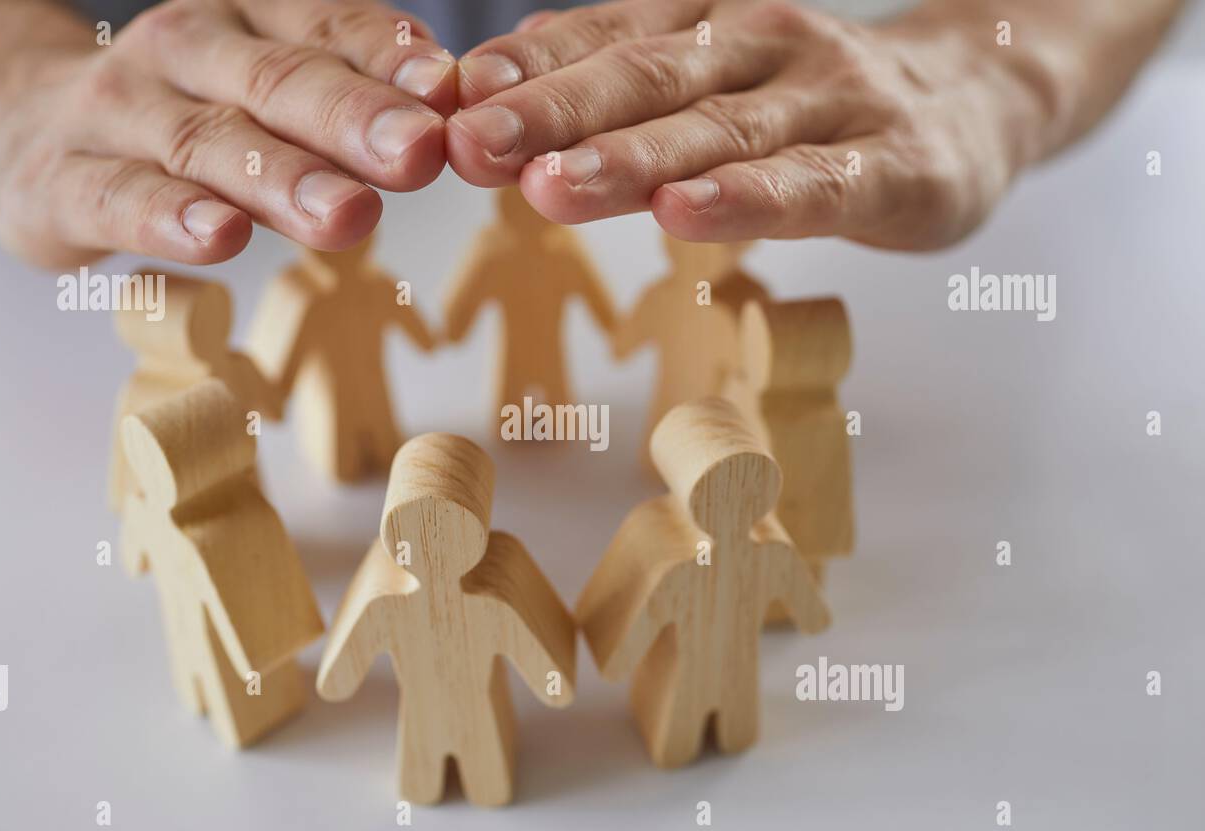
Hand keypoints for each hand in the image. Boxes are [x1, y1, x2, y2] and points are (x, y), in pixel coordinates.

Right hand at [0, 0, 456, 266]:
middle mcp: (184, 49)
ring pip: (206, 141)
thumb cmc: (178, 114)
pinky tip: (221, 239)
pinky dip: (171, 219)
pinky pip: (121, 197)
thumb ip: (343, 110)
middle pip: (276, 82)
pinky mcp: (62, 181)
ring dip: (283, 179)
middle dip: (354, 119)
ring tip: (349, 215)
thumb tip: (444, 125)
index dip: (387, 59)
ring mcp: (118, 111)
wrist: (20, 123)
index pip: (324, 25)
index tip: (446, 94)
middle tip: (418, 154)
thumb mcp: (263, 97)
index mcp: (245, 18)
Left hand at [446, 0, 1050, 249]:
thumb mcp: (715, 80)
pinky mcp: (890, 166)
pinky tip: (687, 215)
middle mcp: (762, 47)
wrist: (973, 98)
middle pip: (646, 80)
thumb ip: (620, 87)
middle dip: (551, 113)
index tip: (447, 103)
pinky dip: (747, 200)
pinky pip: (812, 183)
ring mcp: (829, 102)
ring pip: (718, 131)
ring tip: (551, 188)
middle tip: (472, 147)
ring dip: (630, 159)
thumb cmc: (816, 102)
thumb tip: (498, 91)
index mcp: (710, 25)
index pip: (605, 38)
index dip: (524, 69)